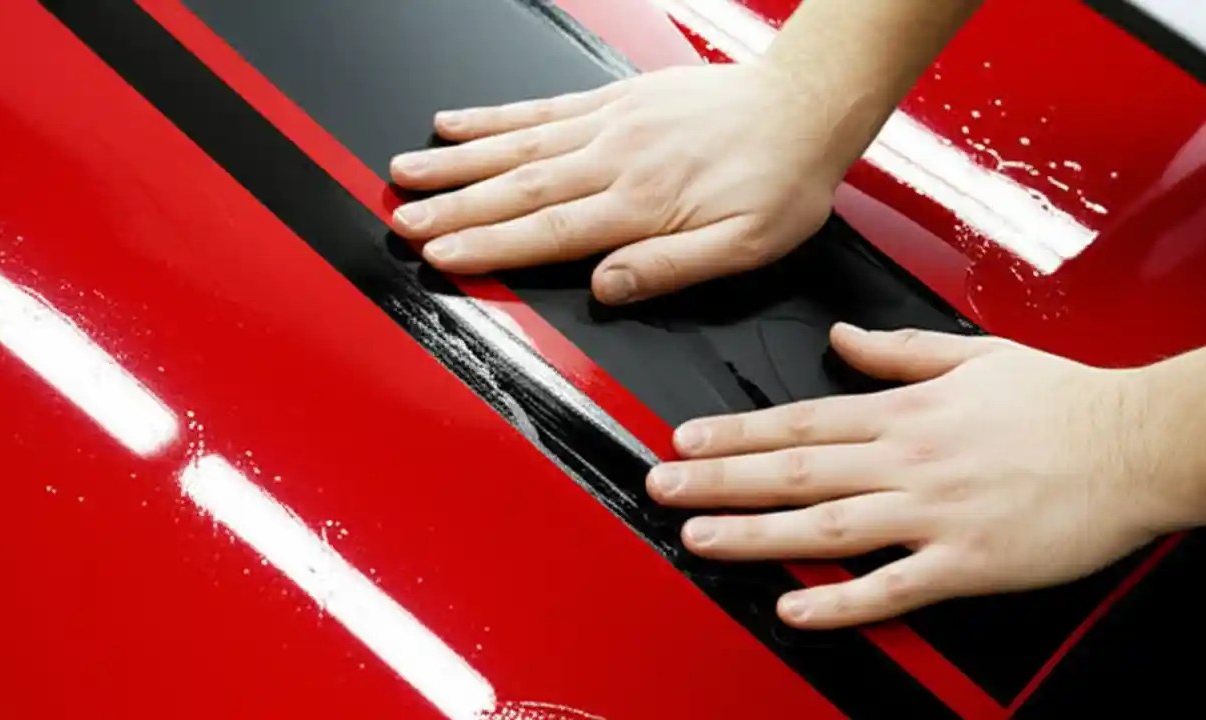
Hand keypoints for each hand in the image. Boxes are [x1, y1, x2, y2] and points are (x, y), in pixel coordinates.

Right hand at [388, 63, 872, 304]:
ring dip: (457, 163)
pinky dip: (496, 118)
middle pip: (518, 188)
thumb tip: (603, 289)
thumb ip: (668, 269)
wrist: (804, 107)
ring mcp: (610, 124)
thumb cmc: (781, 182)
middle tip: (401, 220)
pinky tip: (458, 124)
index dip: (489, 246)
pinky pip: (543, 109)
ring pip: (518, 146)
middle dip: (454, 207)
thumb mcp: (743, 248)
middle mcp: (615, 160)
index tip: (440, 255)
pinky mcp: (614, 100)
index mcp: (642, 204)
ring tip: (405, 172)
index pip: (548, 231)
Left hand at [646, 324, 1175, 628]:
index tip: (686, 440)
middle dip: (720, 479)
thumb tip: (840, 335)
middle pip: (796, 470)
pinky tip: (795, 608)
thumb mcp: (971, 353)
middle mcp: (908, 460)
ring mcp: (935, 512)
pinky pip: (892, 586)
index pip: (801, 420)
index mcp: (905, 412)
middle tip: (663, 485)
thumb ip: (896, 348)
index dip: (736, 434)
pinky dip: (840, 600)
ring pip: (826, 525)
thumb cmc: (1062, 401)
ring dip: (756, 534)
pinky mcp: (968, 561)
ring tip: (699, 537)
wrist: (1139, 443)